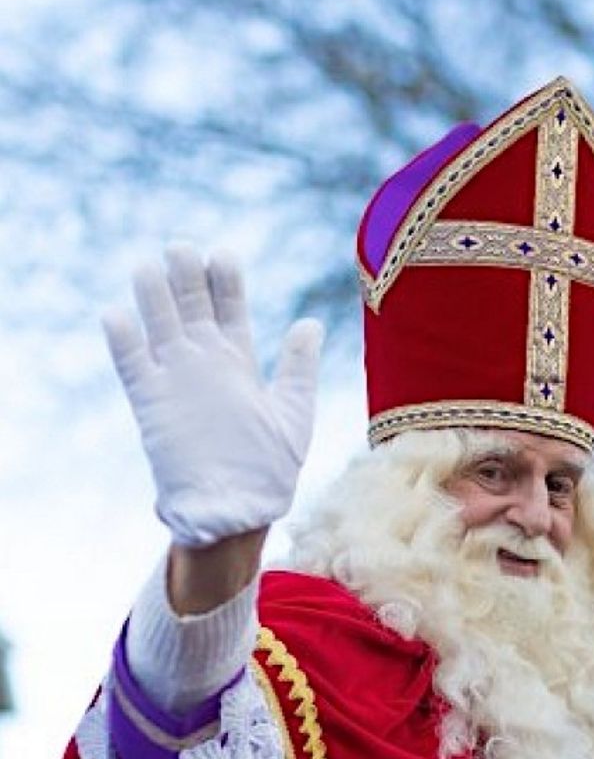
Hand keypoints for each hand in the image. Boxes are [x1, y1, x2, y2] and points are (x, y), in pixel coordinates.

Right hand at [103, 244, 322, 547]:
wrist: (239, 511)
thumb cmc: (271, 469)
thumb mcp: (293, 414)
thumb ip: (298, 369)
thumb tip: (311, 324)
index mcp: (240, 362)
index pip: (229, 308)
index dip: (224, 281)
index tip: (222, 254)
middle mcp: (206, 364)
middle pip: (192, 308)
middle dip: (186, 277)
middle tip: (180, 247)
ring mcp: (177, 381)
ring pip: (161, 327)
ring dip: (152, 297)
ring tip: (148, 266)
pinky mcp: (153, 405)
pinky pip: (134, 368)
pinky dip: (124, 343)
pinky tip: (116, 315)